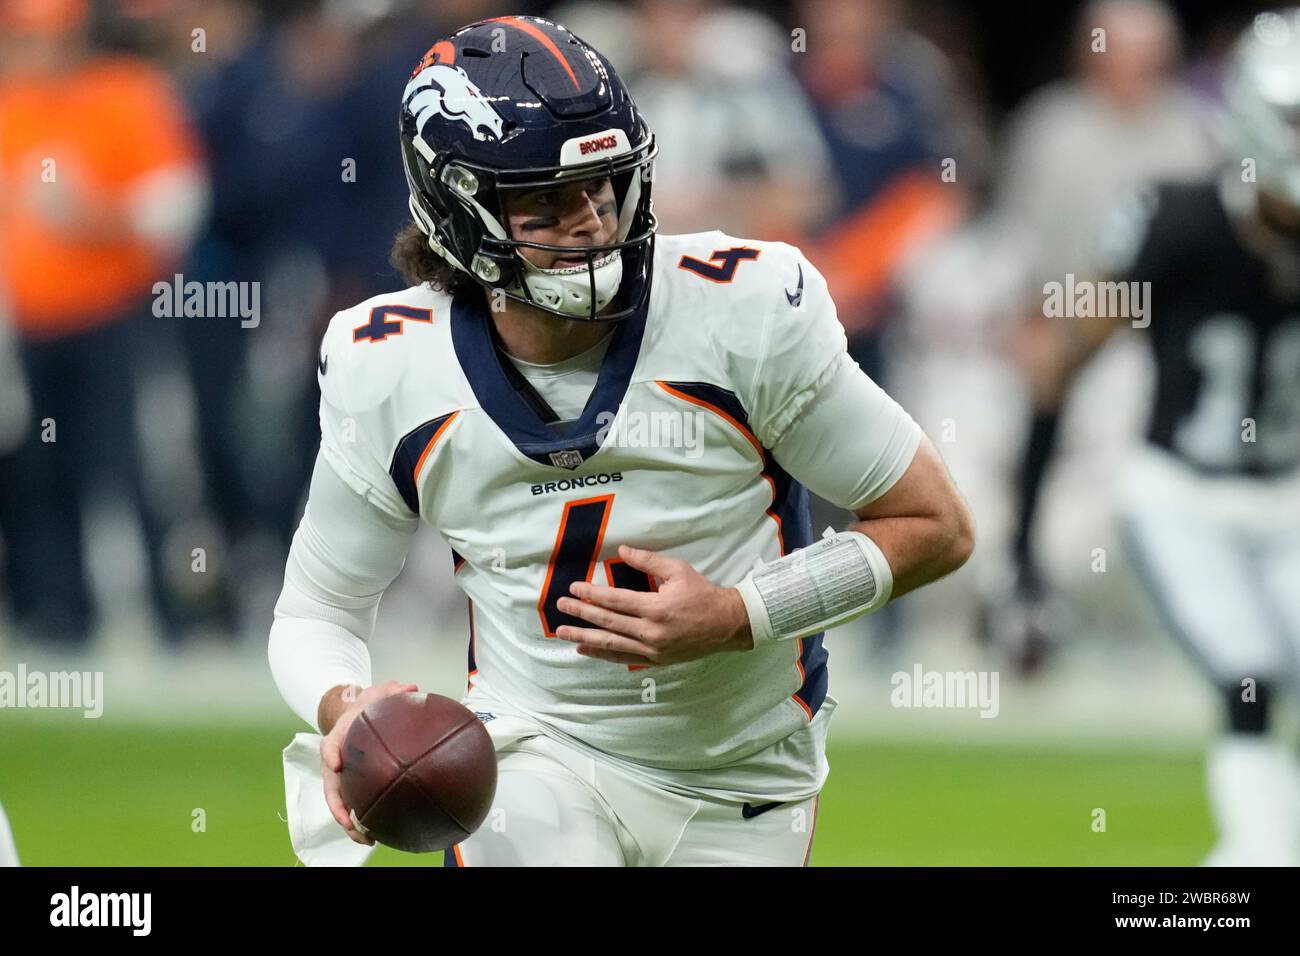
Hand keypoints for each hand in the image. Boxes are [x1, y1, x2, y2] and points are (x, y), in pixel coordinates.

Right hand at [319, 679, 418, 844]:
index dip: (331, 754)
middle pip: (330, 787)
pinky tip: (378, 836)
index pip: (330, 744)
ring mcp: (341, 777)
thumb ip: (391, 691)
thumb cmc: (368, 708)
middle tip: (350, 822)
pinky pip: (354, 806)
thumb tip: (411, 688)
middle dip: (339, 807)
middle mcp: (335, 761)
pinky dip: (362, 823)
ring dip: (350, 824)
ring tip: (367, 839)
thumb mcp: (377, 694)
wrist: (357, 716)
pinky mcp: (351, 786)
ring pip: (340, 804)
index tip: (335, 764)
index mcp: (338, 737)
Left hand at [554, 544, 751, 665]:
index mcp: (656, 608)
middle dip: (581, 613)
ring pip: (610, 643)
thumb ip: (647, 561)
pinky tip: (584, 649)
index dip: (591, 594)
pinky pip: (622, 658)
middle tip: (560, 607)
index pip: (614, 600)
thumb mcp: (678, 570)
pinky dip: (601, 654)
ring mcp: (652, 649)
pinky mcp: (655, 660)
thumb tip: (621, 550)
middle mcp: (651, 632)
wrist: (726, 625)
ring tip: (562, 631)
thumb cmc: (702, 594)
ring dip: (583, 636)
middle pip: (607, 622)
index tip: (573, 589)